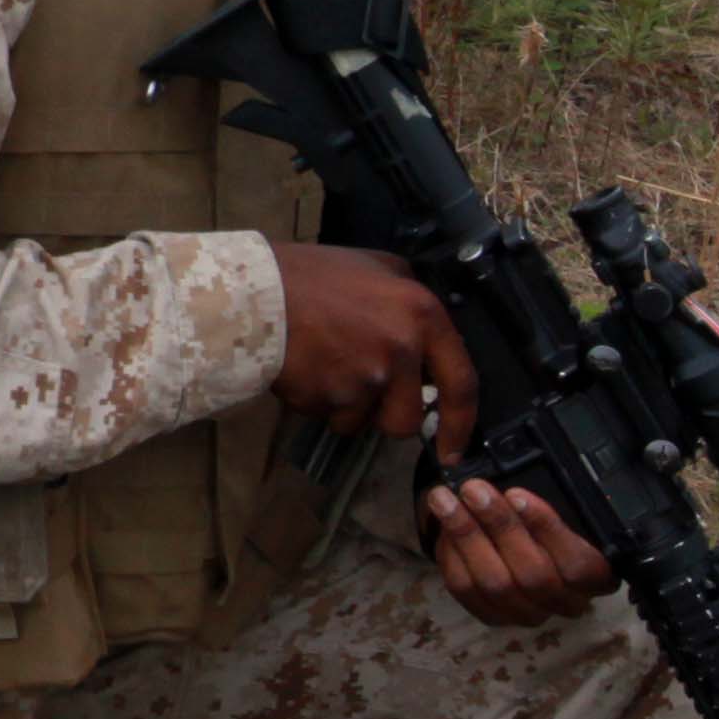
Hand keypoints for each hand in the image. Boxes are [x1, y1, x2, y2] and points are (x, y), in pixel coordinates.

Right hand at [272, 241, 477, 456]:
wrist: (257, 291)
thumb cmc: (315, 276)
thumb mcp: (379, 268)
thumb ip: (410, 301)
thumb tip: (426, 339)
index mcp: (421, 316)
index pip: (460, 384)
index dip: (460, 424)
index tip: (452, 449)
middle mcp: (400, 351)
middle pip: (405, 420)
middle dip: (385, 417)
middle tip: (361, 390)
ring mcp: (364, 378)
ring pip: (362, 423)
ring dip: (346, 409)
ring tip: (323, 368)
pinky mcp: (328, 397)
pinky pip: (328, 415)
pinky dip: (316, 401)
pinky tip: (302, 369)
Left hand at [426, 478, 610, 626]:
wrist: (521, 548)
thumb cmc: (547, 522)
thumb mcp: (563, 505)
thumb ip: (553, 495)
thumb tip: (517, 462)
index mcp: (597, 576)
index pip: (579, 565)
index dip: (547, 530)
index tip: (517, 494)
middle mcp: (566, 603)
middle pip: (532, 575)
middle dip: (498, 526)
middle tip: (473, 489)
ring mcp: (529, 614)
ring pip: (495, 583)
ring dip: (466, 535)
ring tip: (445, 499)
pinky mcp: (494, 617)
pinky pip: (466, 590)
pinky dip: (451, 553)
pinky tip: (442, 524)